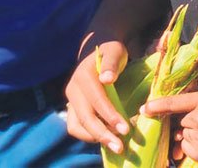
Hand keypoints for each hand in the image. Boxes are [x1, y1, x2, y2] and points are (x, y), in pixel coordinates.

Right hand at [64, 38, 130, 153]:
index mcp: (83, 76)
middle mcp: (73, 89)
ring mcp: (71, 100)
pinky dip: (90, 136)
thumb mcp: (115, 51)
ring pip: (77, 126)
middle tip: (120, 147)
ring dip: (95, 138)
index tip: (126, 129)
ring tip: (115, 145)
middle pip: (85, 117)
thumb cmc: (111, 52)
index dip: (110, 116)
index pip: (97, 100)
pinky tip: (107, 137)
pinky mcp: (73, 109)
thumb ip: (111, 63)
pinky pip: (76, 127)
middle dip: (102, 134)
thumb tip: (106, 79)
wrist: (98, 51)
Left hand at [143, 90, 197, 167]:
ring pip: (183, 138)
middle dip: (186, 123)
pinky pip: (189, 152)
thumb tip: (179, 105)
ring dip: (191, 137)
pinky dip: (196, 149)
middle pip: (178, 123)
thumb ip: (197, 98)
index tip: (143, 110)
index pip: (174, 103)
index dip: (156, 106)